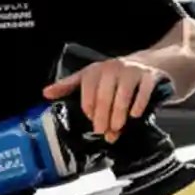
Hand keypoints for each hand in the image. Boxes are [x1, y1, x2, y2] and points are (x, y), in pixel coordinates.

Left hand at [42, 57, 166, 143]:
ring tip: (117, 128)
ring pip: (123, 95)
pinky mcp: (148, 76)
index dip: (90, 110)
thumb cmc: (113, 76)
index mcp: (95, 71)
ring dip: (119, 114)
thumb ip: (68, 86)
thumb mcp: (89, 77)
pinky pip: (143, 92)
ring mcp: (131, 71)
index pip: (88, 91)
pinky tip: (135, 116)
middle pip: (105, 96)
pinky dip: (138, 105)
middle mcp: (112, 68)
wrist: (146, 62)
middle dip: (103, 117)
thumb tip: (46, 93)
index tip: (92, 123)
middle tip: (103, 132)